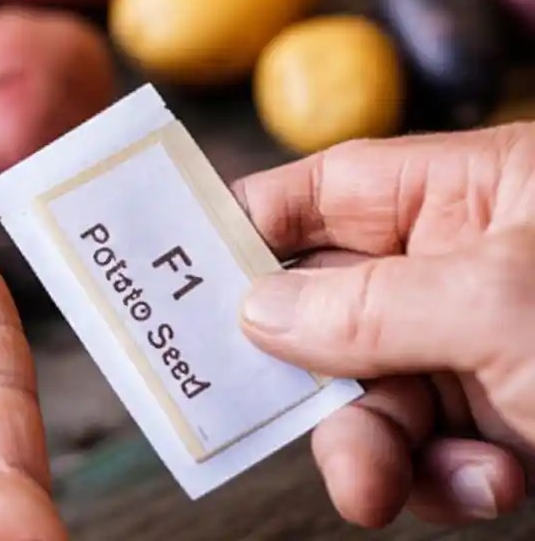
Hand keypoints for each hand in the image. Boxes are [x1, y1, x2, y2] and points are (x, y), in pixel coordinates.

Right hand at [234, 123, 534, 527]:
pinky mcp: (506, 423)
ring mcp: (482, 348)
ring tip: (380, 489)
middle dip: (308, 377)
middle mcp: (465, 266)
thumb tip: (256, 313)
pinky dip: (444, 482)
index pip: (328, 195)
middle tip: (257, 413)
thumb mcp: (501, 305)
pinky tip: (495, 485)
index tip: (181, 276)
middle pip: (330, 312)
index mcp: (472, 193)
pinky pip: (429, 454)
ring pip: (371, 396)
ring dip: (374, 451)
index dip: (249, 230)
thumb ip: (368, 308)